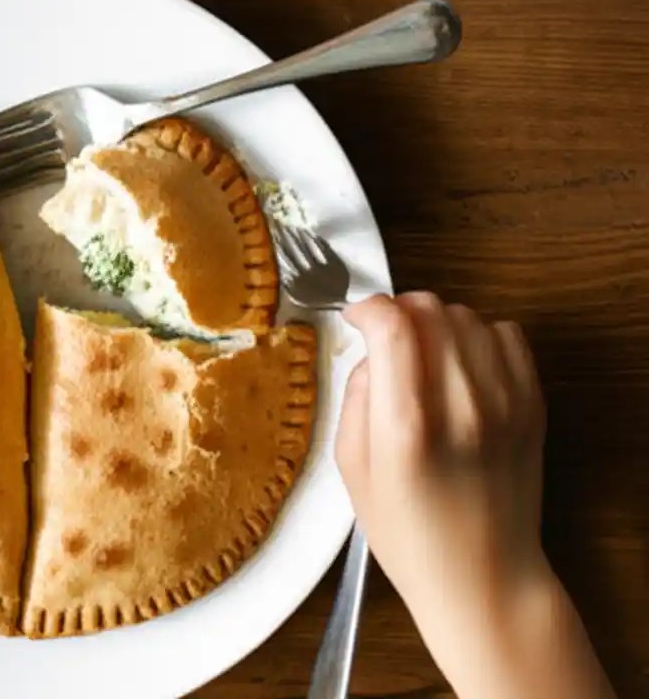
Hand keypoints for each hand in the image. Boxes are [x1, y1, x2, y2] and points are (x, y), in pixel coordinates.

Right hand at [338, 293, 612, 698]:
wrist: (484, 575)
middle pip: (431, 310)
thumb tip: (369, 351)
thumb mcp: (352, 470)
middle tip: (383, 335)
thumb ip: (355, 398)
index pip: (393, 327)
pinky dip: (477, 335)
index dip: (368, 308)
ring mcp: (505, 404)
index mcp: (407, 429)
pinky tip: (459, 362)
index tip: (355, 317)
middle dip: (398, 311)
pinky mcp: (532, 405)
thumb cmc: (410, 534)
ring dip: (436, 321)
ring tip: (420, 352)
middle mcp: (462, 409)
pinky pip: (506, 334)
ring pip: (467, 316)